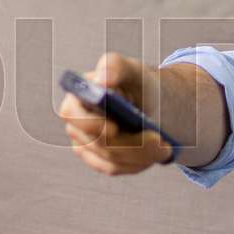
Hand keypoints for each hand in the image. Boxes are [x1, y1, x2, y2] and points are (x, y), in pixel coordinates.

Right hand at [58, 53, 173, 175]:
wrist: (154, 106)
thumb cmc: (140, 85)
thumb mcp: (134, 71)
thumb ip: (116, 66)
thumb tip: (102, 80)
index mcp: (79, 95)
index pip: (71, 113)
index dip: (90, 124)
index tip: (115, 127)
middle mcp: (76, 122)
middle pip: (97, 143)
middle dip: (131, 143)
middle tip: (159, 138)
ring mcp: (84, 143)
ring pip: (109, 159)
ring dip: (140, 154)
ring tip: (163, 144)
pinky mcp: (96, 159)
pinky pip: (114, 168)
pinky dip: (137, 162)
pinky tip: (152, 152)